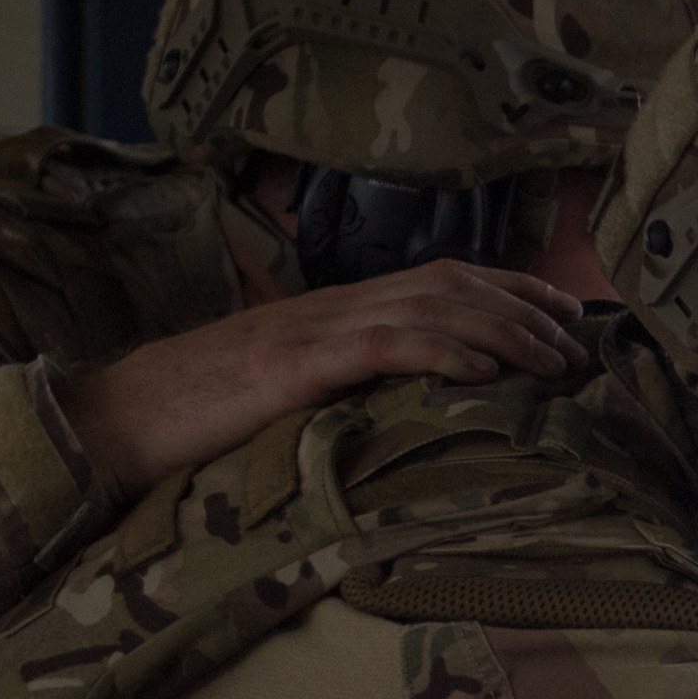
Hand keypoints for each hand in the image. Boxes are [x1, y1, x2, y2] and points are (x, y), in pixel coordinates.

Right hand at [57, 262, 584, 499]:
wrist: (119, 418)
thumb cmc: (200, 415)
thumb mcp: (291, 393)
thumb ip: (347, 384)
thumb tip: (408, 402)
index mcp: (335, 311)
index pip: (439, 280)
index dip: (510, 290)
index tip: (565, 314)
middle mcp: (332, 307)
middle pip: (449, 284)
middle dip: (524, 309)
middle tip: (579, 342)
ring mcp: (312, 333)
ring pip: (427, 310)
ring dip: (502, 333)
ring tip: (553, 362)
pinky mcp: (291, 369)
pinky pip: (377, 349)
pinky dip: (437, 353)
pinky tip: (483, 372)